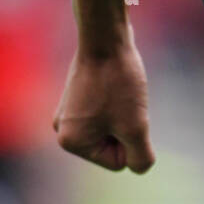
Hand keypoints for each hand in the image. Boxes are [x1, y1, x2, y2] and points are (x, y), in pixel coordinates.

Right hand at [53, 26, 154, 172]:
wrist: (107, 36)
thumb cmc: (119, 82)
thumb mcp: (136, 126)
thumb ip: (140, 157)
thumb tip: (140, 166)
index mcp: (71, 142)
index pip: (117, 161)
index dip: (132, 139)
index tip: (126, 113)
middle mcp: (63, 129)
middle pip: (113, 144)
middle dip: (127, 126)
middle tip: (124, 100)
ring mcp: (69, 110)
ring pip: (113, 125)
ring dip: (125, 112)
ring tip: (120, 90)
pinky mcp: (79, 93)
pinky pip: (108, 109)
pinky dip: (119, 99)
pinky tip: (116, 82)